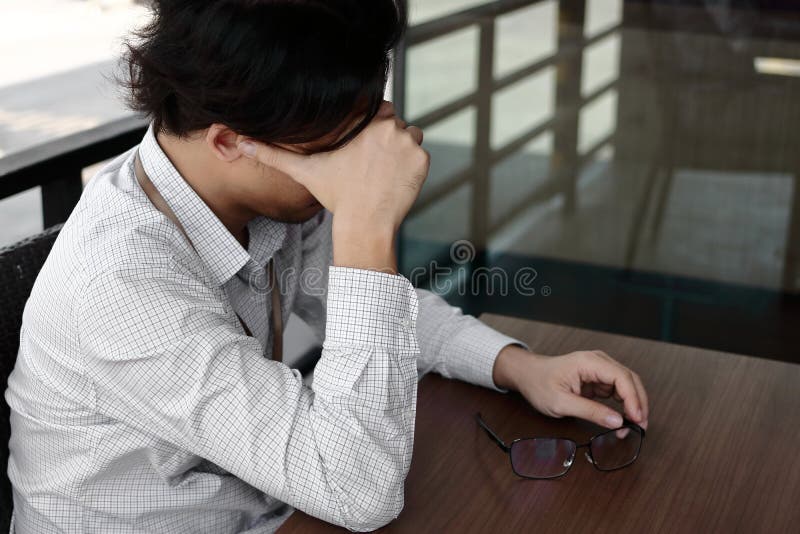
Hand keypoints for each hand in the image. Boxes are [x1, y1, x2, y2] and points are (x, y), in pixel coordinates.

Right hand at [237, 101, 428, 232]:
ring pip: (410, 137)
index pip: (378, 109)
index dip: (371, 127)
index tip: (363, 145)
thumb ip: (274, 153)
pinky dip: (411, 166)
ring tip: (383, 172)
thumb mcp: (304, 170)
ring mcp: (410, 144)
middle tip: (372, 164)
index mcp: (366, 121)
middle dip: (386, 139)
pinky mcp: (422, 160)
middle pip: (395, 123)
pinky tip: (394, 180)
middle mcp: (391, 127)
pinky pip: (420, 155)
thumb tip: (240, 143)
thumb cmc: (336, 196)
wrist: (364, 224)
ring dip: (401, 150)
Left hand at [492, 345, 648, 429]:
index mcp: (589, 362)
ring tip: (634, 426)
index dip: (633, 399)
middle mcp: (598, 362)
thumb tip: (617, 422)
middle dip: (639, 403)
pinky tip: (624, 419)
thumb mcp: (561, 403)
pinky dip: (624, 405)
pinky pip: (618, 391)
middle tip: (641, 426)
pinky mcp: (598, 379)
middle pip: (630, 380)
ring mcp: (599, 370)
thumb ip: (590, 412)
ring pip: (627, 386)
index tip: (636, 419)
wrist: (528, 375)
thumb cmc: (539, 384)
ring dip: (634, 405)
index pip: (622, 377)